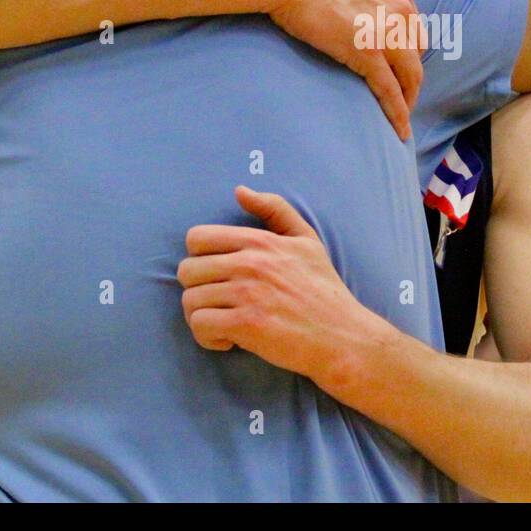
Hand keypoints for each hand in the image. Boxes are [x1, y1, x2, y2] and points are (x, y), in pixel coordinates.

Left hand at [177, 186, 373, 382]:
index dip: (200, 258)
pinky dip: (208, 337)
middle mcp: (251, 263)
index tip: (219, 275)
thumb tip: (239, 190)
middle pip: (187, 271)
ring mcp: (248, 294)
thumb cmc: (323, 289)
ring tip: (225, 322)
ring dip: (202, 316)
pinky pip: (200, 326)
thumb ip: (274, 209)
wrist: (343, 335)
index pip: (197, 237)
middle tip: (220, 302)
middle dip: (198, 289)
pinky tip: (229, 340)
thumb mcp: (306, 239)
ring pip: (190, 301)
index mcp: (260, 241)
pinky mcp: (247, 325)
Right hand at [267, 0, 426, 139]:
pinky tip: (399, 130)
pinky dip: (398, 113)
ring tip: (402, 117)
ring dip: (408, 98)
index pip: (414, 27)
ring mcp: (387, 34)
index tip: (399, 62)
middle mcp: (402, 11)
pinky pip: (390, 91)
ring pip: (410, 76)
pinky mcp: (368, 55)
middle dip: (411, 75)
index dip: (408, 48)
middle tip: (401, 93)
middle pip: (416, 53)